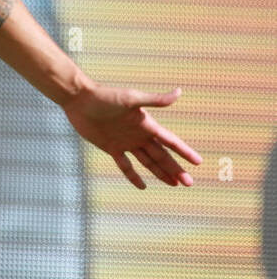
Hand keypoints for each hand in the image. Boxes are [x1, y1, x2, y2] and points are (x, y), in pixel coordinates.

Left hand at [63, 85, 200, 188]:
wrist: (79, 99)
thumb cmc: (105, 96)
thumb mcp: (132, 98)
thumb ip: (155, 100)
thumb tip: (179, 92)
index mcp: (147, 124)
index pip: (171, 141)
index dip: (184, 152)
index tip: (199, 162)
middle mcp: (139, 134)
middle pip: (162, 156)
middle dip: (176, 169)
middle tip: (189, 183)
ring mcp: (125, 142)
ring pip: (148, 162)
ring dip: (161, 173)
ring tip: (175, 184)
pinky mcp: (110, 147)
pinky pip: (125, 165)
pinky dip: (133, 176)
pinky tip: (143, 186)